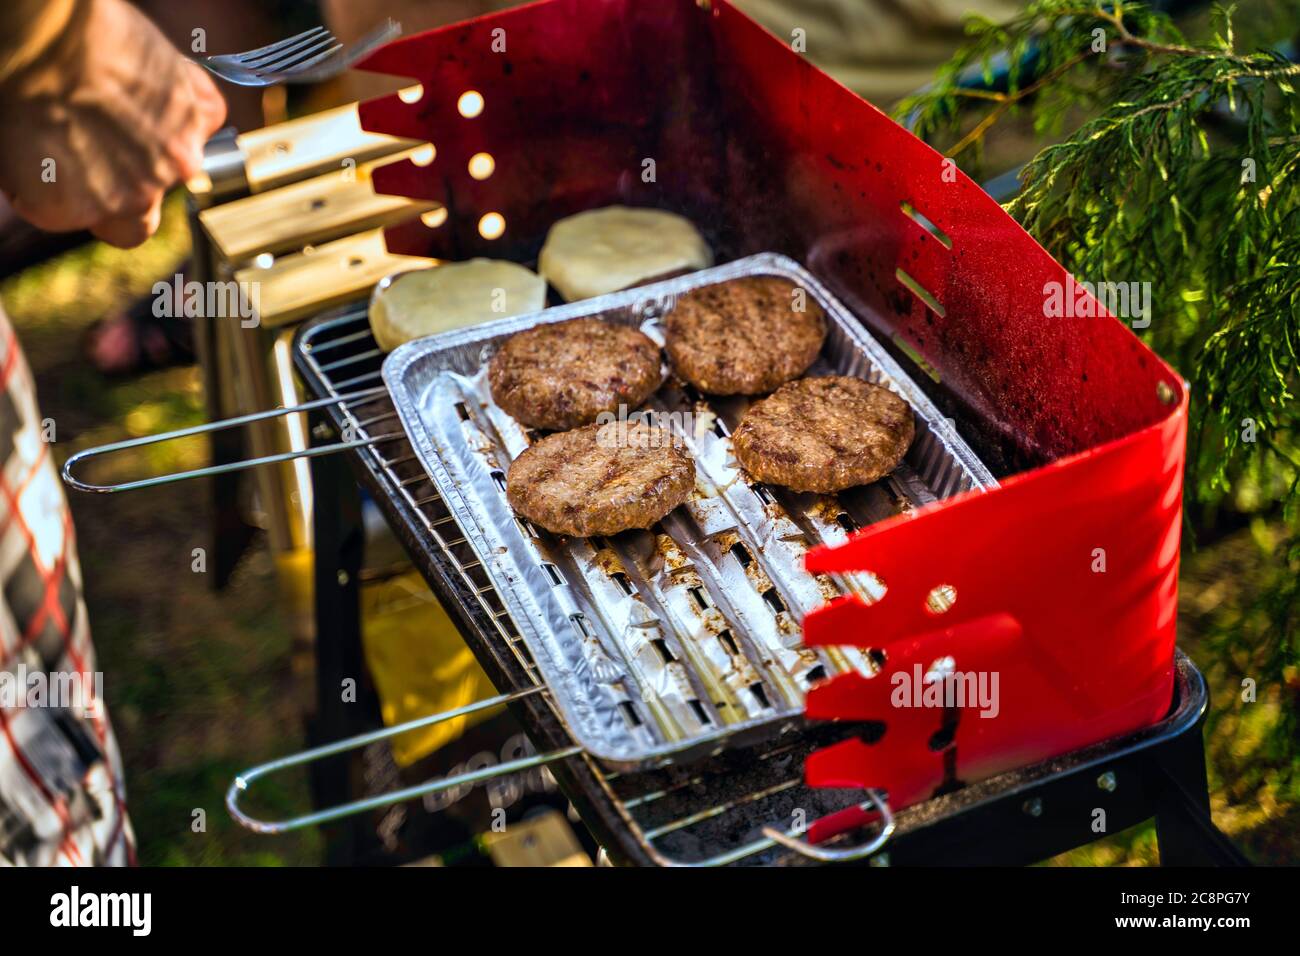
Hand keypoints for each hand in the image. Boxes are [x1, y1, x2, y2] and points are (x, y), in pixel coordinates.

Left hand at [0, 0, 225, 246]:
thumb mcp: (11, 148)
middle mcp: (135, 197)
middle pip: (140, 207)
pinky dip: (188, 101)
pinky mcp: (202, 114)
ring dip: (157, 137)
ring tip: (123, 91)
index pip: (85, 216)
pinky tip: (156, 76)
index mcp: (73, 210)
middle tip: (102, 134)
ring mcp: (177, 156)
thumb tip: (60, 172)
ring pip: (176, 160)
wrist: (48, 27)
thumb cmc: (15, 76)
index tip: (68, 159)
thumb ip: (51, 178)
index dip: (78, 188)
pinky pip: (205, 117)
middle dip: (126, 180)